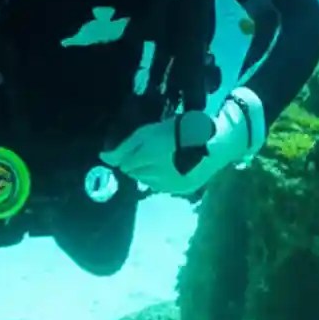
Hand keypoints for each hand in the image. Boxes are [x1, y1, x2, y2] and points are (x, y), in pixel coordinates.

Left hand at [100, 88, 265, 195]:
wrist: (216, 141)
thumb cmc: (182, 129)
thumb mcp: (151, 130)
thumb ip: (126, 146)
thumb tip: (102, 158)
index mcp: (149, 153)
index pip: (124, 163)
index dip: (128, 155)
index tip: (139, 146)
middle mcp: (158, 173)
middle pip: (134, 174)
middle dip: (137, 163)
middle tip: (151, 151)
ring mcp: (170, 184)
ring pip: (146, 182)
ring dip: (147, 172)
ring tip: (161, 158)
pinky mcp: (181, 190)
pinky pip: (160, 187)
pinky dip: (160, 179)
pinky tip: (171, 168)